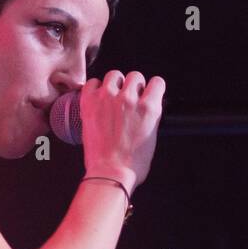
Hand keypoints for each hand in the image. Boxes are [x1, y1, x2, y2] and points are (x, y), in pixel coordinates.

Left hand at [78, 70, 165, 191]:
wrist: (110, 173)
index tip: (147, 94)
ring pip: (114, 75)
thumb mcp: (152, 137)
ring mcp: (108, 99)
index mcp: (149, 108)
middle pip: (135, 76)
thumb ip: (150, 117)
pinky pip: (92, 83)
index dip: (152, 89)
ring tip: (112, 97)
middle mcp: (129, 99)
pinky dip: (95, 88)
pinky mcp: (90, 103)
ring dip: (114, 84)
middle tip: (128, 99)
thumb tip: (147, 107)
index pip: (157, 82)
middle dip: (133, 86)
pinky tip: (97, 98)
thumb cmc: (132, 164)